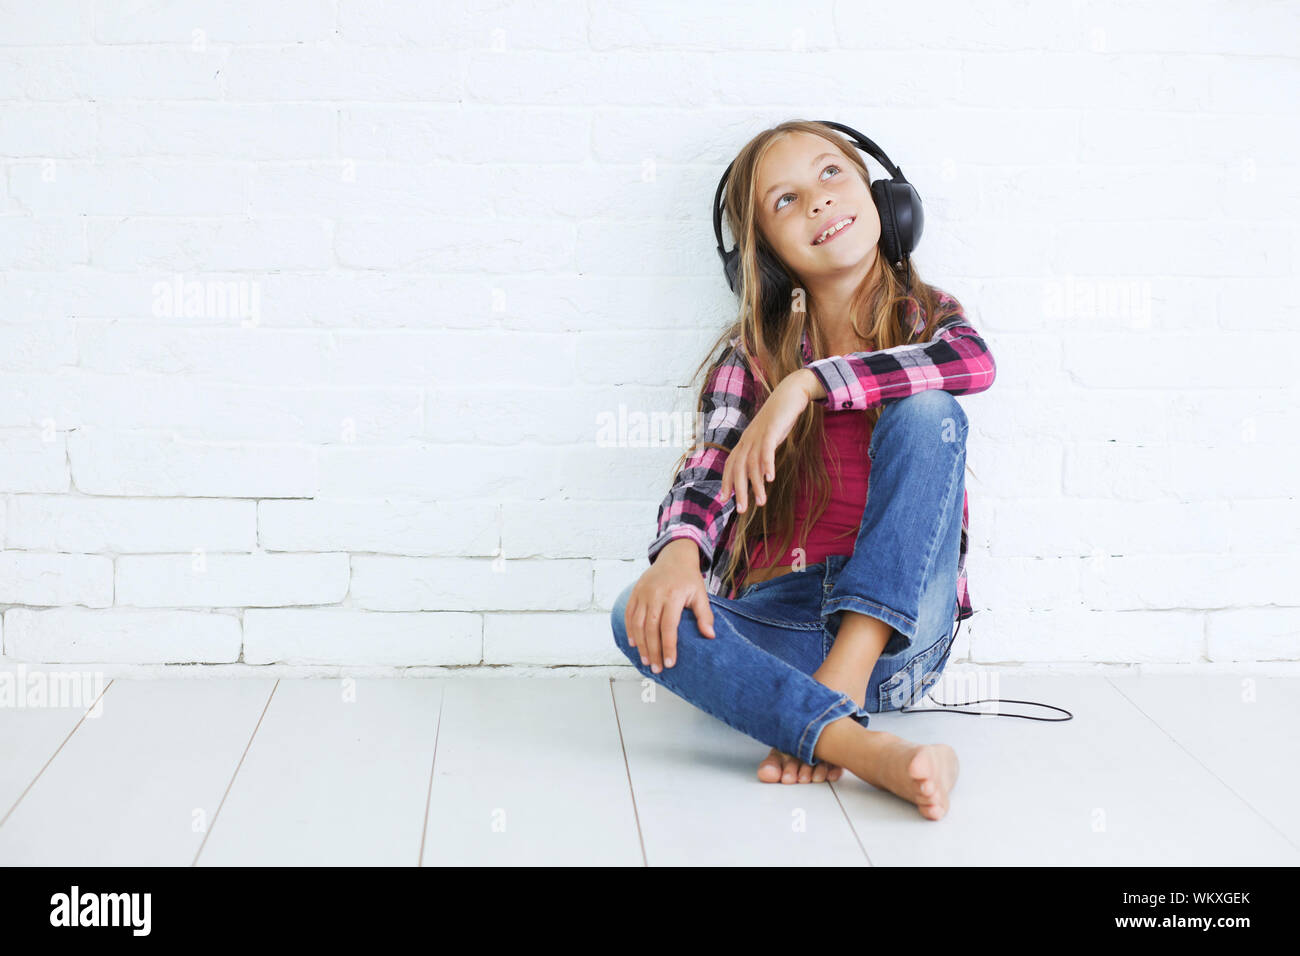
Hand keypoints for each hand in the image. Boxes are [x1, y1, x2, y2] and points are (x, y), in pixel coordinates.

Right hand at [625, 539, 715, 672]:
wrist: (674, 556)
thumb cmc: (689, 578)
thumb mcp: (701, 594)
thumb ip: (704, 615)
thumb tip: (710, 636)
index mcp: (673, 596)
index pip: (668, 627)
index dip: (668, 647)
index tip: (670, 663)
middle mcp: (655, 594)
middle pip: (651, 628)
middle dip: (653, 651)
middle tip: (656, 669)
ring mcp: (643, 593)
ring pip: (637, 623)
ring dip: (640, 644)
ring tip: (645, 660)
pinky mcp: (635, 592)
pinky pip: (629, 614)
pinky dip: (629, 630)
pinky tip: (634, 644)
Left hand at [720, 370, 816, 513]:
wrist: (791, 392)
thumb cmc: (781, 417)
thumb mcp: (769, 438)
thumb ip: (763, 453)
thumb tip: (761, 473)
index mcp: (746, 441)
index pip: (731, 464)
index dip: (726, 481)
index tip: (725, 499)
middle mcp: (748, 438)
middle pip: (738, 468)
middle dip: (739, 490)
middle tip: (742, 510)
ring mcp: (759, 434)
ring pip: (752, 463)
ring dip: (755, 485)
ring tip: (760, 502)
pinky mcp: (772, 429)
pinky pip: (766, 450)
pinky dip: (767, 465)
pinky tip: (770, 479)